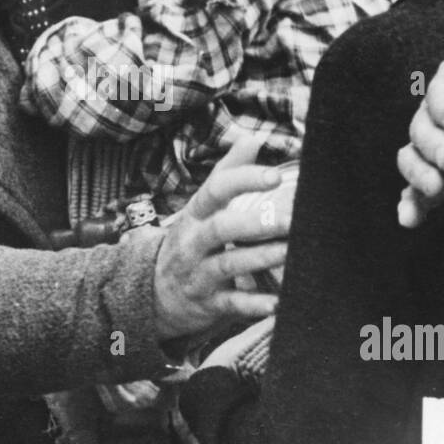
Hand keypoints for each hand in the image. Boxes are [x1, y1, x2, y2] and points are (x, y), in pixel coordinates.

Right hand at [152, 138, 286, 338]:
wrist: (151, 295)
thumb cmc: (189, 242)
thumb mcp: (200, 208)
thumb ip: (227, 173)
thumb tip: (253, 138)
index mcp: (195, 214)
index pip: (216, 190)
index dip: (245, 180)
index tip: (276, 176)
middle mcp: (194, 242)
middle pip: (222, 228)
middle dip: (257, 223)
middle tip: (292, 219)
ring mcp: (200, 274)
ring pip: (229, 265)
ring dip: (261, 258)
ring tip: (290, 251)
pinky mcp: (209, 304)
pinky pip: (231, 304)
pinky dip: (253, 306)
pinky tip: (277, 304)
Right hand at [396, 34, 443, 228]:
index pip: (441, 91)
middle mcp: (438, 115)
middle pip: (420, 128)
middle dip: (432, 145)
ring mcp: (437, 150)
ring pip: (411, 159)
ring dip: (418, 174)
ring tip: (435, 188)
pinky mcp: (442, 180)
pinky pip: (417, 193)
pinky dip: (411, 206)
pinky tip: (409, 219)